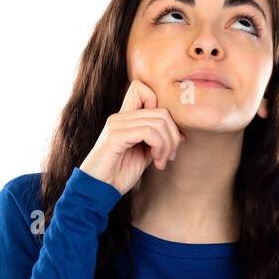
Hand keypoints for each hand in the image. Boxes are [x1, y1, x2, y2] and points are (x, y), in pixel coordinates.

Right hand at [79, 79, 185, 194]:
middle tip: (170, 156)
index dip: (162, 107)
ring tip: (162, 160)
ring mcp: (116, 125)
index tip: (168, 135)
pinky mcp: (115, 137)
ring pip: (158, 122)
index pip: (141, 88)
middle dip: (173, 135)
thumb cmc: (119, 173)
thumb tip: (179, 134)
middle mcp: (119, 117)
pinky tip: (157, 161)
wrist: (99, 190)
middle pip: (161, 111)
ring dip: (168, 145)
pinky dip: (160, 147)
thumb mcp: (143, 153)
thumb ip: (156, 140)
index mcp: (124, 118)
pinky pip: (148, 133)